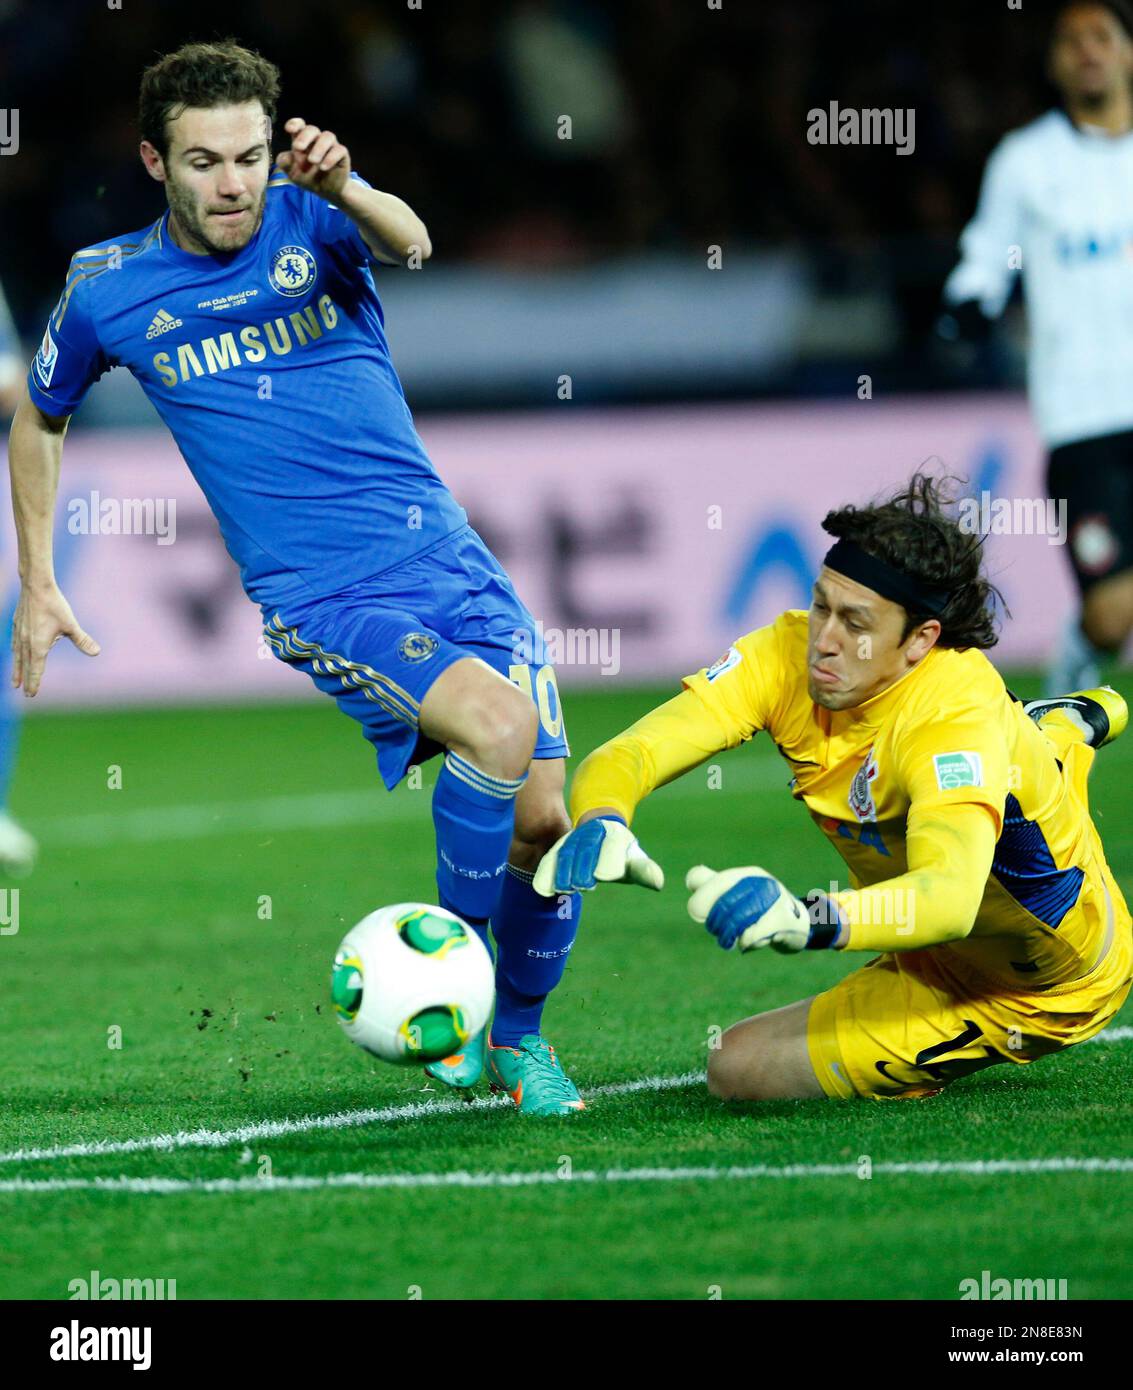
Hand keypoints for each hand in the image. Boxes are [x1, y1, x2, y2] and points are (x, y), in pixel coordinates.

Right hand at [12, 581, 99, 696]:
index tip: (32, 694)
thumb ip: (82, 640)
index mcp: (38, 646)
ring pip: (17, 656)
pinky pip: (14, 644)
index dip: (34, 682)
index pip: (36, 669)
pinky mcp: (16, 624)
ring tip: (14, 682)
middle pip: (25, 666)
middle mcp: (26, 642)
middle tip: (24, 692)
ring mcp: (19, 633)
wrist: (36, 586)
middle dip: (25, 680)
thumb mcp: (71, 625)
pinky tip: (15, 654)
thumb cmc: (55, 606)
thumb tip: (97, 652)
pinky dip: (15, 653)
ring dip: (16, 669)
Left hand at [276, 117, 350, 200]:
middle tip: (298, 147)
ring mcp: (331, 146)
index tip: (288, 129)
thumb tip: (285, 157)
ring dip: (319, 148)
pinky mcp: (342, 155)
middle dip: (304, 137)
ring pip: (327, 136)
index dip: (294, 123)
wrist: (327, 191)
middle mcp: (317, 140)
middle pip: (312, 129)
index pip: (300, 125)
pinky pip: (339, 150)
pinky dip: (331, 158)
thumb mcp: (292, 173)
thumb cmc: (309, 178)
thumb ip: (285, 164)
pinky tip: (323, 167)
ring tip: (312, 161)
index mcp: (304, 140)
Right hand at [533, 817, 663, 896]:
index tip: (605, 876)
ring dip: (563, 870)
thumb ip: (644, 870)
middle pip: (587, 849)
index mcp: (615, 835)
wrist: (600, 827)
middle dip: (583, 866)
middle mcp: (593, 834)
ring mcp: (574, 838)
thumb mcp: (634, 858)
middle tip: (582, 885)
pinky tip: (543, 889)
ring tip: (563, 888)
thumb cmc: (620, 852)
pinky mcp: (560, 847)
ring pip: (567, 852)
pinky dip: (547, 872)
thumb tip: (658, 883)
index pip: (612, 847)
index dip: (609, 860)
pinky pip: (552, 858)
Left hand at [686, 864, 809, 952]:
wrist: (798, 926)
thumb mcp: (737, 892)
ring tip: (729, 939)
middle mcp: (764, 884)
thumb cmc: (760, 909)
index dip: (702, 898)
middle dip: (714, 922)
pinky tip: (746, 944)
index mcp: (749, 875)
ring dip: (728, 934)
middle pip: (725, 904)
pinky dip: (744, 943)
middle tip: (716, 931)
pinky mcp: (783, 923)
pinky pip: (752, 935)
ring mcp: (775, 902)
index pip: (718, 880)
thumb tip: (690, 881)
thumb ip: (711, 883)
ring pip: (737, 920)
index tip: (697, 913)